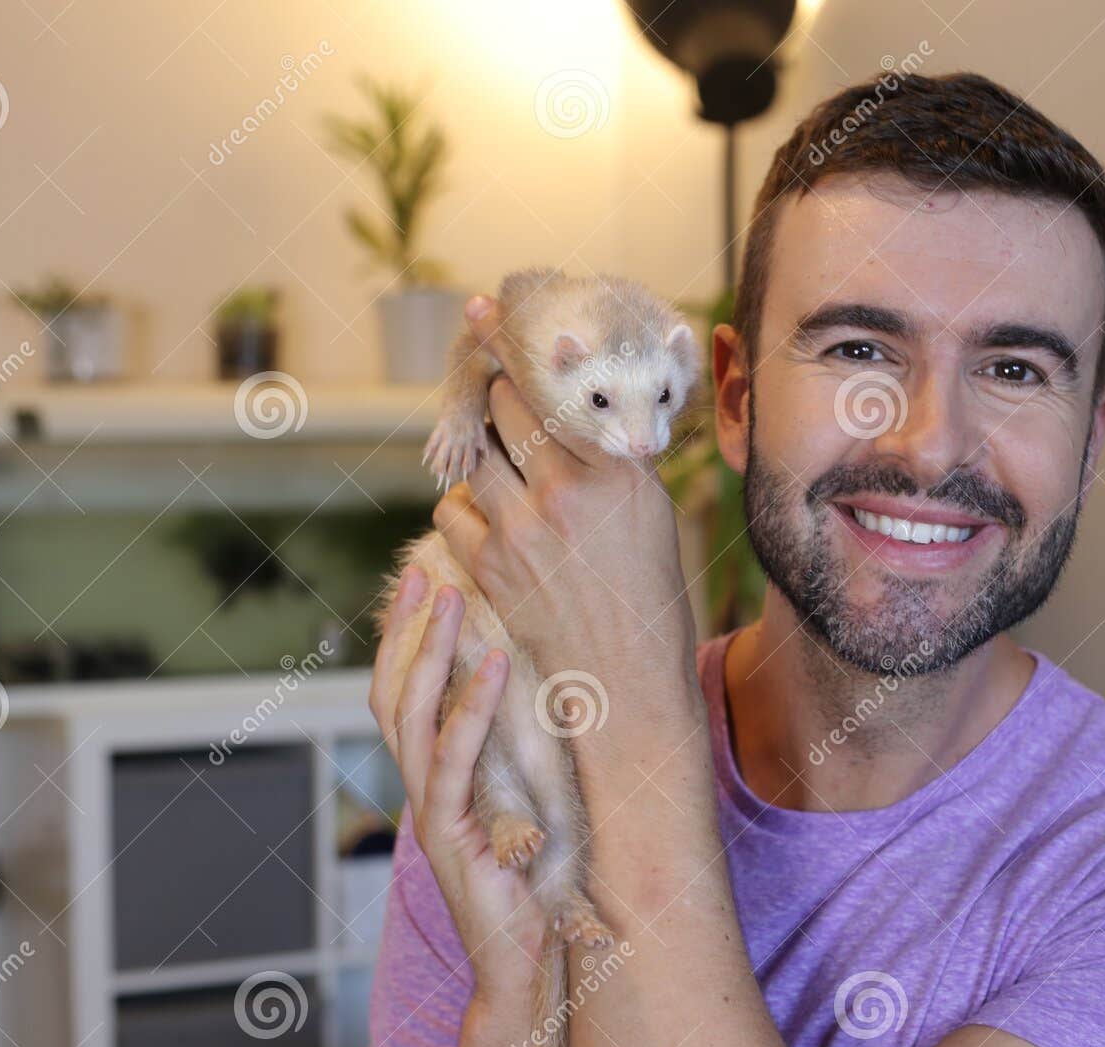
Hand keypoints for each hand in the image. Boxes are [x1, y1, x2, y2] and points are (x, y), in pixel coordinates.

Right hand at [369, 564, 544, 1046]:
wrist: (525, 960)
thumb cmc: (531, 880)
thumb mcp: (519, 800)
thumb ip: (513, 752)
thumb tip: (542, 685)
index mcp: (431, 778)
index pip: (400, 693)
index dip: (403, 637)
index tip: (419, 578)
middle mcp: (420, 790)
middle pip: (391, 694)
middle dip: (407, 628)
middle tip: (424, 569)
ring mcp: (431, 812)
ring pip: (411, 717)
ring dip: (431, 651)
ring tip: (452, 596)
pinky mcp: (455, 835)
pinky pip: (456, 760)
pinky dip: (473, 707)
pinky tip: (496, 664)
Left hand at [432, 295, 701, 729]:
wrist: (628, 679)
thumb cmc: (650, 591)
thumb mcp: (652, 510)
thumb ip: (614, 455)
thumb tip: (581, 403)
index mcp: (617, 470)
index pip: (552, 386)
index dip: (513, 345)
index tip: (485, 309)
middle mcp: (567, 491)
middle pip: (502, 410)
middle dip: (495, 396)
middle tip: (497, 391)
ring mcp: (521, 529)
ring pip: (473, 455)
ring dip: (479, 450)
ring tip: (499, 462)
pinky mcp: (490, 566)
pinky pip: (451, 509)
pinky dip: (463, 504)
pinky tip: (489, 515)